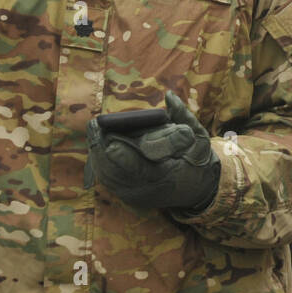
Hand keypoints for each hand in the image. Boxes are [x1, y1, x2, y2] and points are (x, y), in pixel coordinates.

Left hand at [86, 92, 220, 212]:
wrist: (195, 190)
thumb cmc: (196, 160)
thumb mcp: (198, 139)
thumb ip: (183, 117)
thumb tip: (169, 96)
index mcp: (169, 177)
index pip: (143, 170)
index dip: (125, 158)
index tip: (111, 145)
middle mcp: (149, 191)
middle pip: (117, 172)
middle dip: (103, 148)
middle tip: (95, 125)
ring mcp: (135, 196)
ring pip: (108, 174)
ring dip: (98, 151)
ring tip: (93, 129)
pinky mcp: (126, 195)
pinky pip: (107, 178)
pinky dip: (100, 159)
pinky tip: (97, 142)